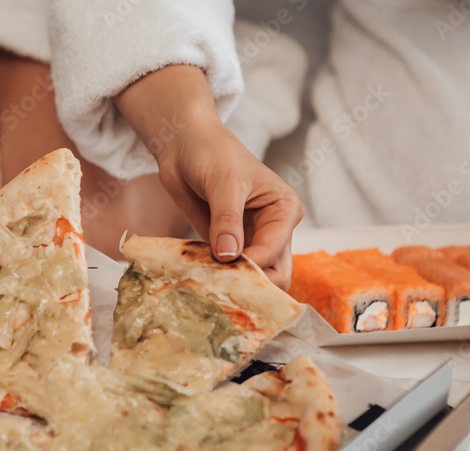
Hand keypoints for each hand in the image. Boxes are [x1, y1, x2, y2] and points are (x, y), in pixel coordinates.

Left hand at [156, 121, 303, 289]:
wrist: (184, 146)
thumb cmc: (212, 153)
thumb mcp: (223, 183)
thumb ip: (227, 220)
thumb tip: (229, 256)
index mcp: (285, 210)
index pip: (275, 251)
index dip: (250, 264)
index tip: (221, 267)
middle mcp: (274, 229)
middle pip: (276, 274)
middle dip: (251, 283)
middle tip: (220, 284)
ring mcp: (251, 240)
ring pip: (254, 278)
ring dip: (232, 284)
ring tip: (206, 282)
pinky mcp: (227, 246)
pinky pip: (228, 273)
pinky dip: (215, 278)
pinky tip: (198, 277)